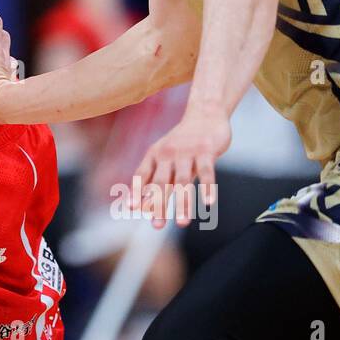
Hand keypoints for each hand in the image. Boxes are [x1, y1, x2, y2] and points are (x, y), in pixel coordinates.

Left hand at [130, 105, 228, 228]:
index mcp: (154, 155)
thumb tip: (141, 207)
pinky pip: (207, 172)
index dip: (136, 192)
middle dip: (158, 204)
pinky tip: (208, 203)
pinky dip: (207, 187)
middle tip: (157, 225)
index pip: (142, 176)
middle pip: (161, 183)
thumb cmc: (183, 142)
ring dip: (183, 202)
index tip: (131, 208)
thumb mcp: (166, 158)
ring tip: (183, 223)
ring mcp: (187, 151)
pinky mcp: (206, 150)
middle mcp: (167, 153)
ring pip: (184, 180)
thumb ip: (156, 181)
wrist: (205, 114)